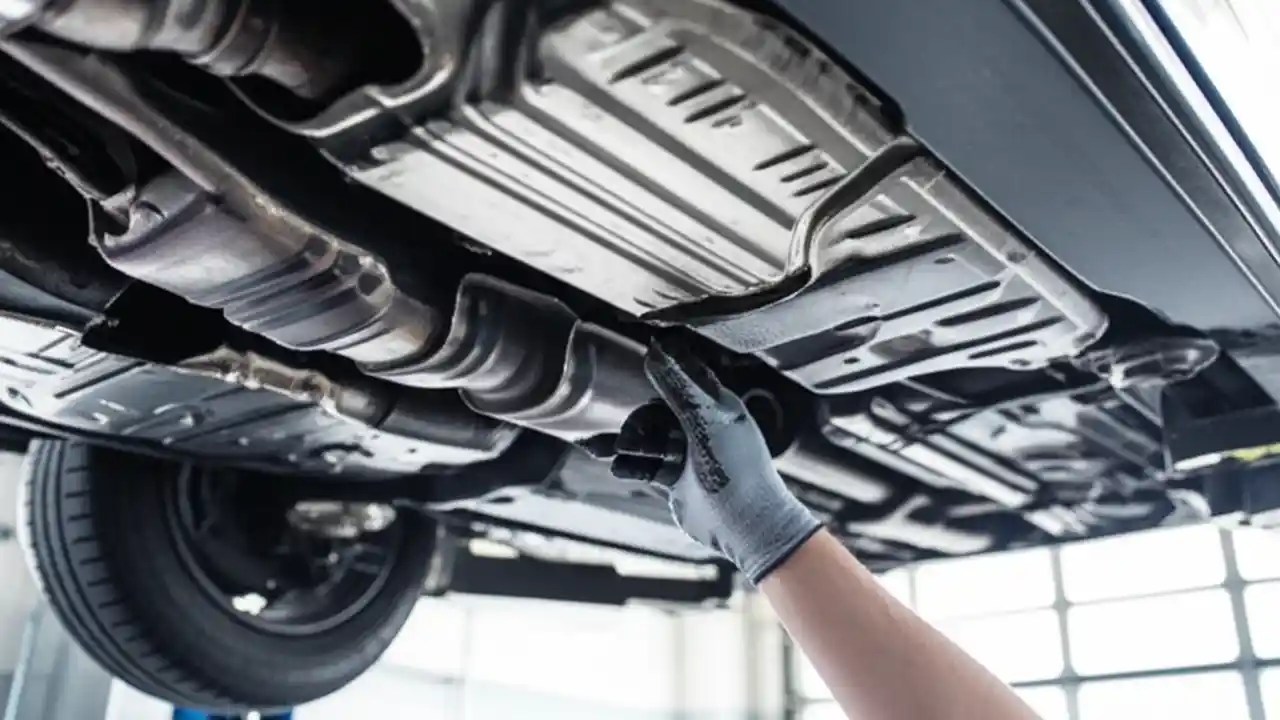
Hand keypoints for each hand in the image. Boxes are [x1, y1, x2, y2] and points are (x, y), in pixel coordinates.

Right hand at [613, 337, 820, 583]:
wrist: (745, 524)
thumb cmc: (737, 470)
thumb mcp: (706, 422)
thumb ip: (678, 389)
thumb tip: (654, 353)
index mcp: (717, 407)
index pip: (683, 378)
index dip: (662, 367)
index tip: (640, 356)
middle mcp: (702, 427)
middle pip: (657, 413)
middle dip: (636, 423)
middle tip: (626, 440)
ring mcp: (689, 455)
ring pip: (648, 441)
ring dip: (627, 444)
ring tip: (604, 451)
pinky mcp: (677, 481)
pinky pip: (646, 466)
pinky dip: (630, 465)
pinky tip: (616, 468)